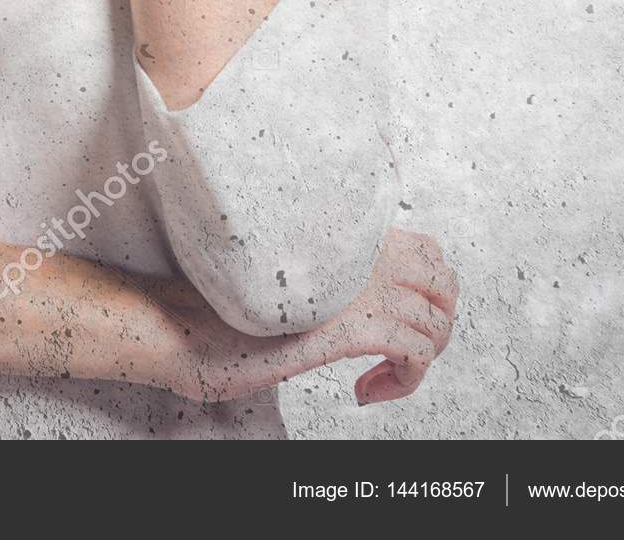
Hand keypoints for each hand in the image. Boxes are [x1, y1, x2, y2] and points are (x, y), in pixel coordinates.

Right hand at [141, 228, 457, 406]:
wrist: (180, 324)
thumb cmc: (214, 308)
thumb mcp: (282, 279)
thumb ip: (321, 272)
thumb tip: (348, 292)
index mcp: (337, 233)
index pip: (421, 246)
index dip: (423, 289)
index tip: (395, 321)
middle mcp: (354, 250)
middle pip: (443, 276)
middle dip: (437, 320)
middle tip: (403, 350)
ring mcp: (356, 285)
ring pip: (436, 319)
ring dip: (420, 357)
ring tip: (381, 377)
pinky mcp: (351, 326)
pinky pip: (417, 351)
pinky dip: (405, 380)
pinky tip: (365, 391)